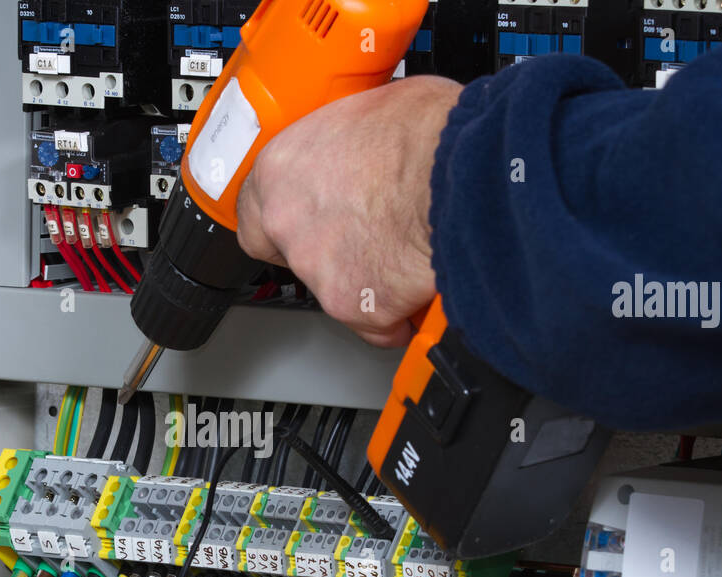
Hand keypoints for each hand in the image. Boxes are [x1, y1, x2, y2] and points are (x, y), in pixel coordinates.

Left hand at [236, 75, 461, 348]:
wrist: (467, 176)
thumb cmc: (429, 135)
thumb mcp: (377, 108)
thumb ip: (354, 140)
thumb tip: (371, 142)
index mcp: (282, 168)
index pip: (254, 212)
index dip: (283, 223)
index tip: (302, 224)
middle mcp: (289, 223)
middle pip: (294, 256)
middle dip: (328, 254)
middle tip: (365, 238)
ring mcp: (318, 270)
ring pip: (336, 291)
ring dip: (367, 279)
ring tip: (407, 253)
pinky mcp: (356, 307)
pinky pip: (376, 324)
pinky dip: (398, 315)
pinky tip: (420, 292)